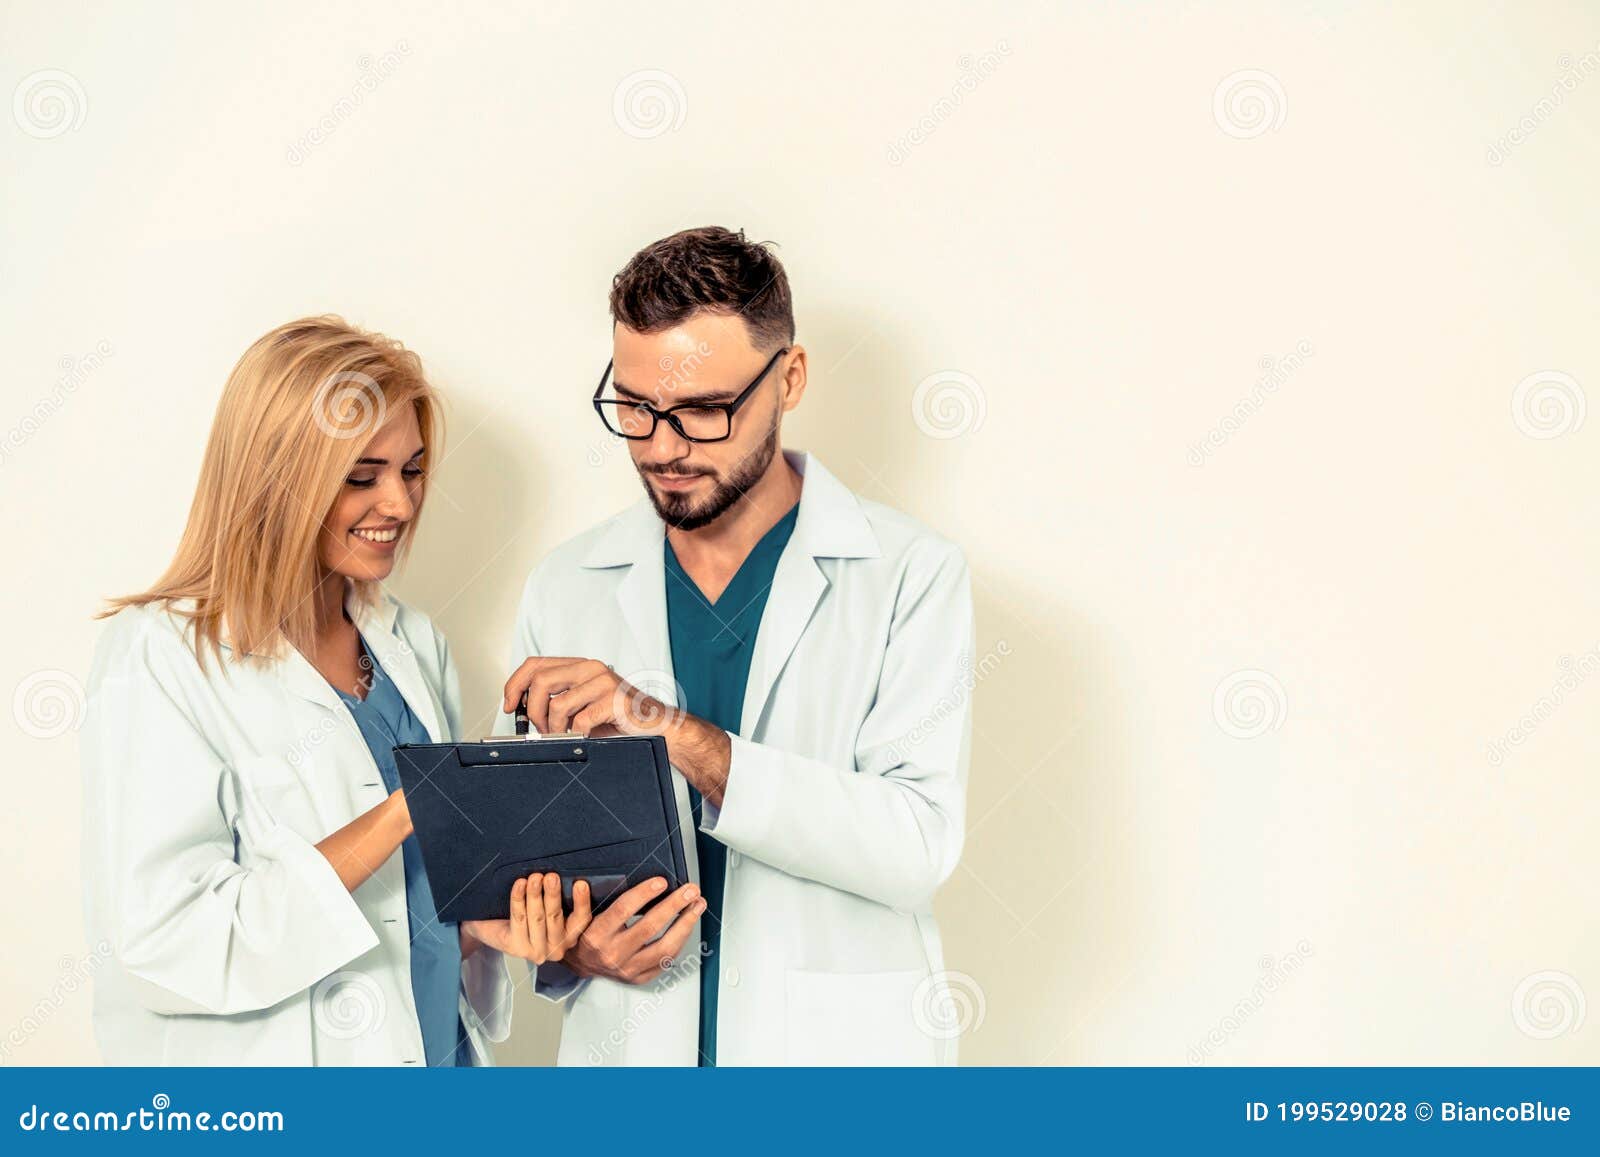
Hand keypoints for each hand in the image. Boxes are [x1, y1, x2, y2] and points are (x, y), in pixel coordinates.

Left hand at [461, 872, 590, 964]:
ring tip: (535, 877)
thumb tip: (568, 873)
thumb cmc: (527, 915)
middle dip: (553, 895)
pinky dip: (518, 900)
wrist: (493, 929)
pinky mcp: (516, 948)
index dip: (582, 902)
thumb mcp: (549, 908)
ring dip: (535, 895)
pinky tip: (519, 885)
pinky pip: (518, 919)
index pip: (581, 920)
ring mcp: (535, 951)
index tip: (580, 883)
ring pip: (537, 918)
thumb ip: (561, 897)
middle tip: (551, 876)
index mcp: (569, 937)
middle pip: (555, 917)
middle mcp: (555, 949)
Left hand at [502, 656, 678, 736]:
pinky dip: (574, 735)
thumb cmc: (616, 717)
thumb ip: (556, 699)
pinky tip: (581, 737)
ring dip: (553, 727)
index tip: (508, 704)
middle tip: (539, 728)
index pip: (535, 663)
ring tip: (562, 734)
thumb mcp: (582, 703)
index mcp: (579, 665)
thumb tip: (521, 709)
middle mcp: (590, 667)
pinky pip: (579, 721)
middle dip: (531, 710)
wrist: (655, 724)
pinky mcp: (613, 700)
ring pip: (557, 704)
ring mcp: (603, 682)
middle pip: (540, 680)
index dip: (515, 684)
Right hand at [564, 876, 705, 984]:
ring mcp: (629, 969)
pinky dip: (680, 940)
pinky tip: (687, 924)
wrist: (582, 966)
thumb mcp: (578, 917)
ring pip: (665, 948)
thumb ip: (583, 901)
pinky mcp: (640, 977)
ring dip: (685, 924)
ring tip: (697, 905)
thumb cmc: (584, 938)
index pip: (623, 910)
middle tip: (690, 890)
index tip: (661, 882)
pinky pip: (666, 960)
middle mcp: (613, 954)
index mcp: (597, 935)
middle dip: (674, 905)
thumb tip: (584, 884)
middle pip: (650, 927)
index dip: (644, 894)